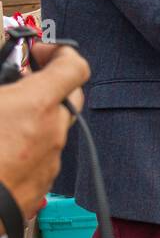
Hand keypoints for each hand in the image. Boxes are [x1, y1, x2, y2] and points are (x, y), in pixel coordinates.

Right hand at [0, 44, 89, 217]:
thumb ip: (3, 83)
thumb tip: (8, 83)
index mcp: (36, 105)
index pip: (74, 66)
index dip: (60, 53)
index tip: (41, 52)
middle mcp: (52, 132)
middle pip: (71, 96)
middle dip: (50, 84)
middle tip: (20, 83)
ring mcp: (50, 161)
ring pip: (55, 128)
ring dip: (36, 118)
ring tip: (3, 121)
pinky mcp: (42, 185)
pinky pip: (43, 156)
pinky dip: (28, 146)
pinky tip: (2, 150)